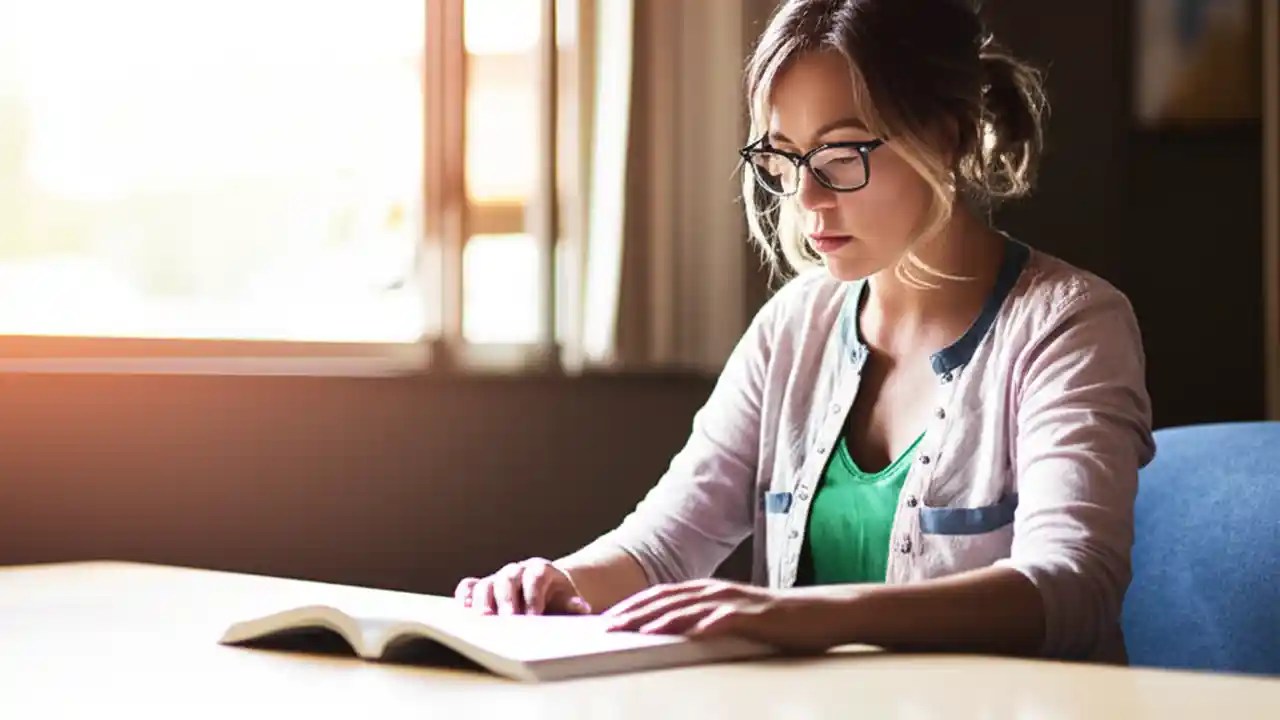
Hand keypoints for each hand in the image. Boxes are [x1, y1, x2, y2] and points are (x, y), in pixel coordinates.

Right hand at [454, 558, 591, 615]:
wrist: (546, 590)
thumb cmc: (557, 598)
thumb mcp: (568, 600)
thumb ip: (572, 604)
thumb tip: (582, 608)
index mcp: (541, 570)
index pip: (536, 577)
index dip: (534, 596)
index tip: (534, 617)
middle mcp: (517, 570)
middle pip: (509, 578)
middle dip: (508, 600)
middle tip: (508, 620)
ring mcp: (498, 577)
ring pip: (487, 582)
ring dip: (483, 600)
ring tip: (483, 619)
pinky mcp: (484, 586)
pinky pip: (470, 586)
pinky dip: (465, 595)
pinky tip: (464, 610)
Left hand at [601, 579, 836, 652]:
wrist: (825, 612)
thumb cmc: (779, 620)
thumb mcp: (736, 618)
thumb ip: (708, 620)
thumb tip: (678, 633)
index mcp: (711, 590)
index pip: (663, 594)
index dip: (635, 604)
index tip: (609, 617)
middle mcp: (719, 590)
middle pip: (668, 598)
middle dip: (636, 611)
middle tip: (608, 626)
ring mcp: (738, 601)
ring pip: (691, 607)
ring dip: (660, 618)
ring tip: (636, 629)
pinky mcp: (757, 615)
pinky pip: (726, 620)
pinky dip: (705, 625)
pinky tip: (689, 633)